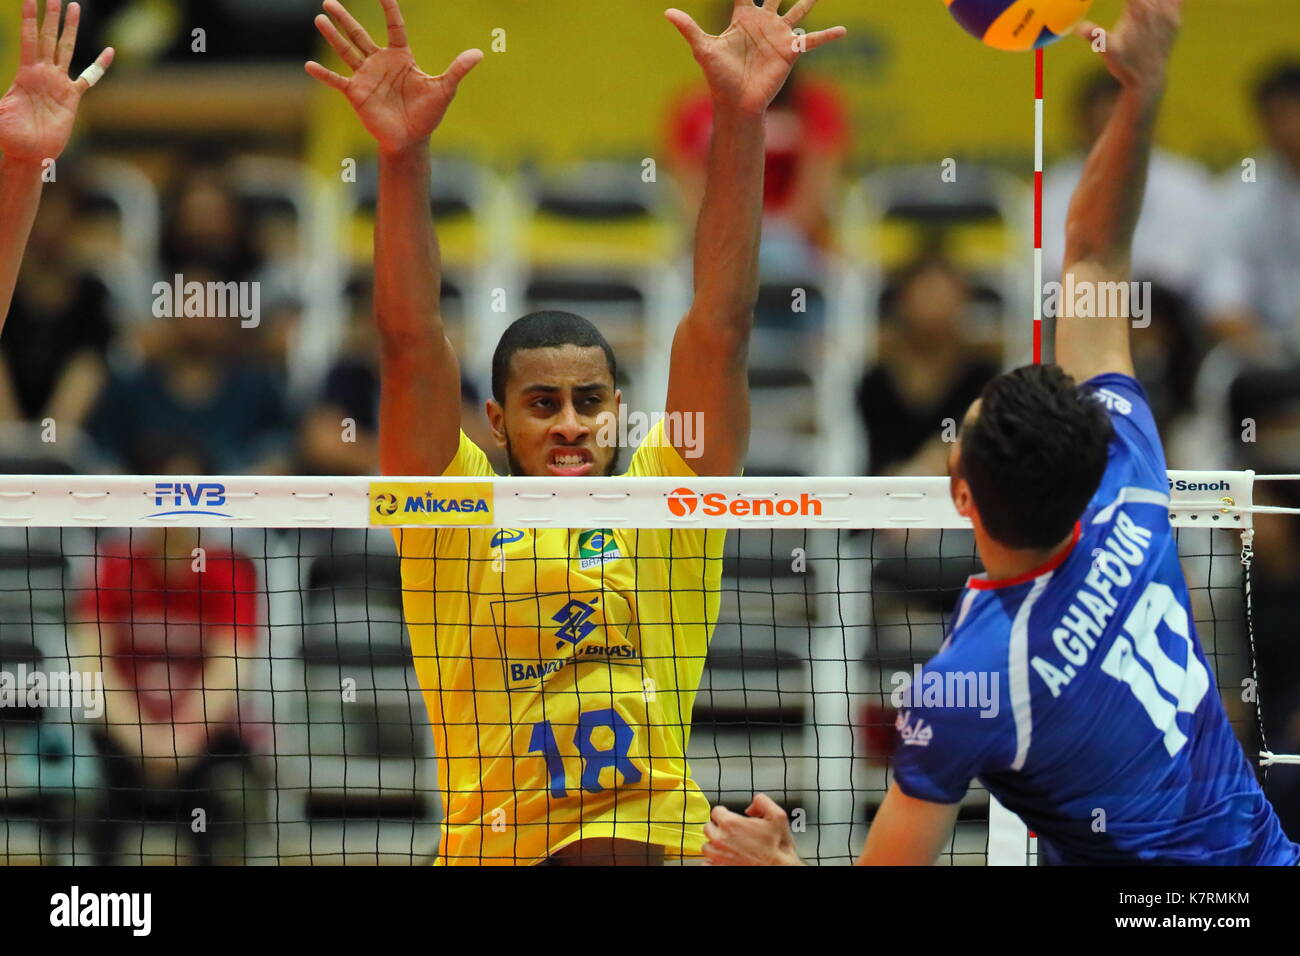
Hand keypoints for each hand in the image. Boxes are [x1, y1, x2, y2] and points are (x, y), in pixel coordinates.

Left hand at [0, 0, 113, 165]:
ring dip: (69, 29)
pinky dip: (99, 66)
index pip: (28, 39)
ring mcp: (58, 83)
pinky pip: (89, 78)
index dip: (28, 19)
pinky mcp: (72, 97)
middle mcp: (43, 73)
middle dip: (50, 17)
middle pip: (47, 38)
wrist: (28, 152)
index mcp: (25, 73)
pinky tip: (109, 52)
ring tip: (73, 7)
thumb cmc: (8, 135)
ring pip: (66, 49)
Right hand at [306, 0, 481, 156]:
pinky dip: (323, 74)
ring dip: (333, 36)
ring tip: (319, 19)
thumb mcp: (444, 89)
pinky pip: (337, 81)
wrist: (411, 139)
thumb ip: (458, 70)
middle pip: (360, 35)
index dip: (389, 10)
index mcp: (401, 57)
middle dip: (345, 18)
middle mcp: (380, 62)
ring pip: (346, 51)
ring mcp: (366, 77)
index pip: (394, 27)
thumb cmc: (427, 115)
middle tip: (329, 0)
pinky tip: (309, 65)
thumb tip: (480, 53)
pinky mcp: (356, 94)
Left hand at [666, 0, 845, 116]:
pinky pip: (812, 40)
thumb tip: (667, 13)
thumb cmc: (719, 77)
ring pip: (798, 10)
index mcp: (743, 18)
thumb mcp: (704, 49)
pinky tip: (842, 30)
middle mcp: (764, 23)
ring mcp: (779, 35)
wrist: (737, 103)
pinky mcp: (790, 51)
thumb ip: (689, 28)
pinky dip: (828, 35)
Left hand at [702, 793, 803, 864]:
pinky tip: (724, 860)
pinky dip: (713, 862)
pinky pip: (706, 863)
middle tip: (731, 834)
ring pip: (707, 846)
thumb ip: (762, 802)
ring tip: (730, 848)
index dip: (725, 814)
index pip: (716, 812)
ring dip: (716, 846)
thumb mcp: (778, 816)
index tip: (730, 819)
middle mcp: (720, 839)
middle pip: (709, 828)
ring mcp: (717, 856)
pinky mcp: (717, 869)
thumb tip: (751, 807)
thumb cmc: (777, 848)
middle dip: (719, 829)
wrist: (779, 868)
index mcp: (731, 824)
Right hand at [1076, 0, 1182, 94]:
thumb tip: (1079, 28)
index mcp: (1138, 11)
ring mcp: (1168, 12)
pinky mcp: (1175, 17)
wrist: (1148, 79)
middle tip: (1133, 2)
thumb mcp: (1108, 53)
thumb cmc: (1124, 66)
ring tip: (1140, 1)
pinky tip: (1154, 4)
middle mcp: (1156, 8)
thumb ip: (1096, 37)